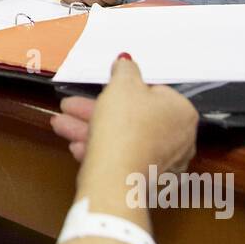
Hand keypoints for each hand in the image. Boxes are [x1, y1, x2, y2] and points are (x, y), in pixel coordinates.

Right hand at [49, 55, 196, 192]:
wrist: (114, 176)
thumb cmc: (124, 126)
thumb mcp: (121, 84)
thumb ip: (124, 70)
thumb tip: (126, 63)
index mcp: (182, 112)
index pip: (152, 93)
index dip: (124, 92)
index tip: (104, 92)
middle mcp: (180, 139)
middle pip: (132, 117)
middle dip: (96, 111)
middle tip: (73, 106)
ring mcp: (164, 163)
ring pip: (122, 138)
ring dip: (90, 130)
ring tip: (62, 126)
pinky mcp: (147, 180)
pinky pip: (122, 158)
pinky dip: (100, 150)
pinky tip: (77, 147)